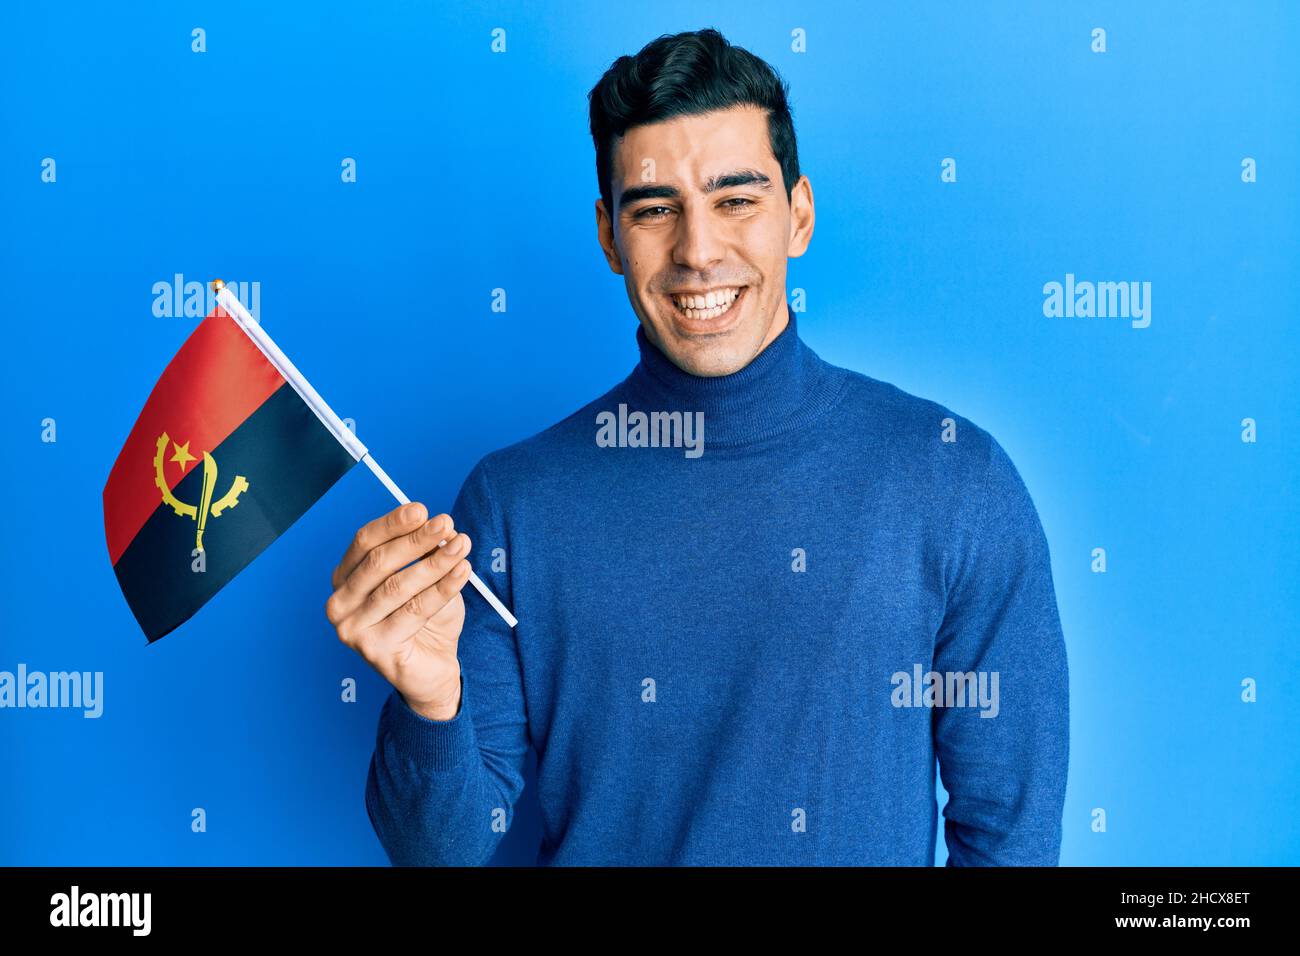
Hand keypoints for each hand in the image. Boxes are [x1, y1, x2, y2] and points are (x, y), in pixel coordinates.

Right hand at [325, 502, 472, 719]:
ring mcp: (352, 629)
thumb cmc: (425, 620)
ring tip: (462, 546)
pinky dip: (442, 588)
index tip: (422, 509)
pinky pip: (414, 611)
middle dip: (416, 540)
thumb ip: (427, 554)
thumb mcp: (427, 578)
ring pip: (398, 587)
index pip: (364, 542)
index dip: (393, 524)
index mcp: (345, 579)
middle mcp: (340, 603)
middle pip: (378, 562)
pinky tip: (462, 572)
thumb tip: (442, 528)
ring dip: (434, 562)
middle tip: (447, 524)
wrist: (433, 670)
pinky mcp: (374, 650)